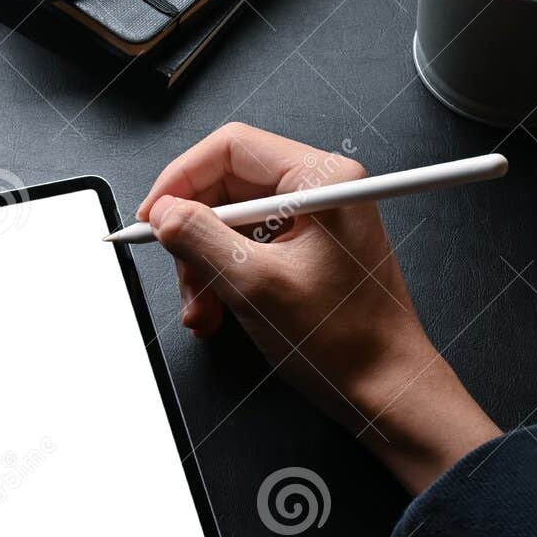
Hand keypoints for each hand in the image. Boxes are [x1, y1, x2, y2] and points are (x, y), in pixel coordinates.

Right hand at [136, 123, 498, 493]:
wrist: (385, 388)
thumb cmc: (345, 340)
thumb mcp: (254, 286)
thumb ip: (199, 239)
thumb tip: (162, 212)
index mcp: (320, 180)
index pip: (230, 148)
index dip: (180, 180)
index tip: (151, 218)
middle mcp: (319, 190)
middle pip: (225, 188)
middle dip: (192, 235)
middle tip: (180, 275)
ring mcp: (313, 220)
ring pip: (229, 223)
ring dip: (204, 265)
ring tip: (202, 308)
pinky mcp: (306, 248)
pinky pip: (246, 249)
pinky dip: (223, 278)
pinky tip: (217, 311)